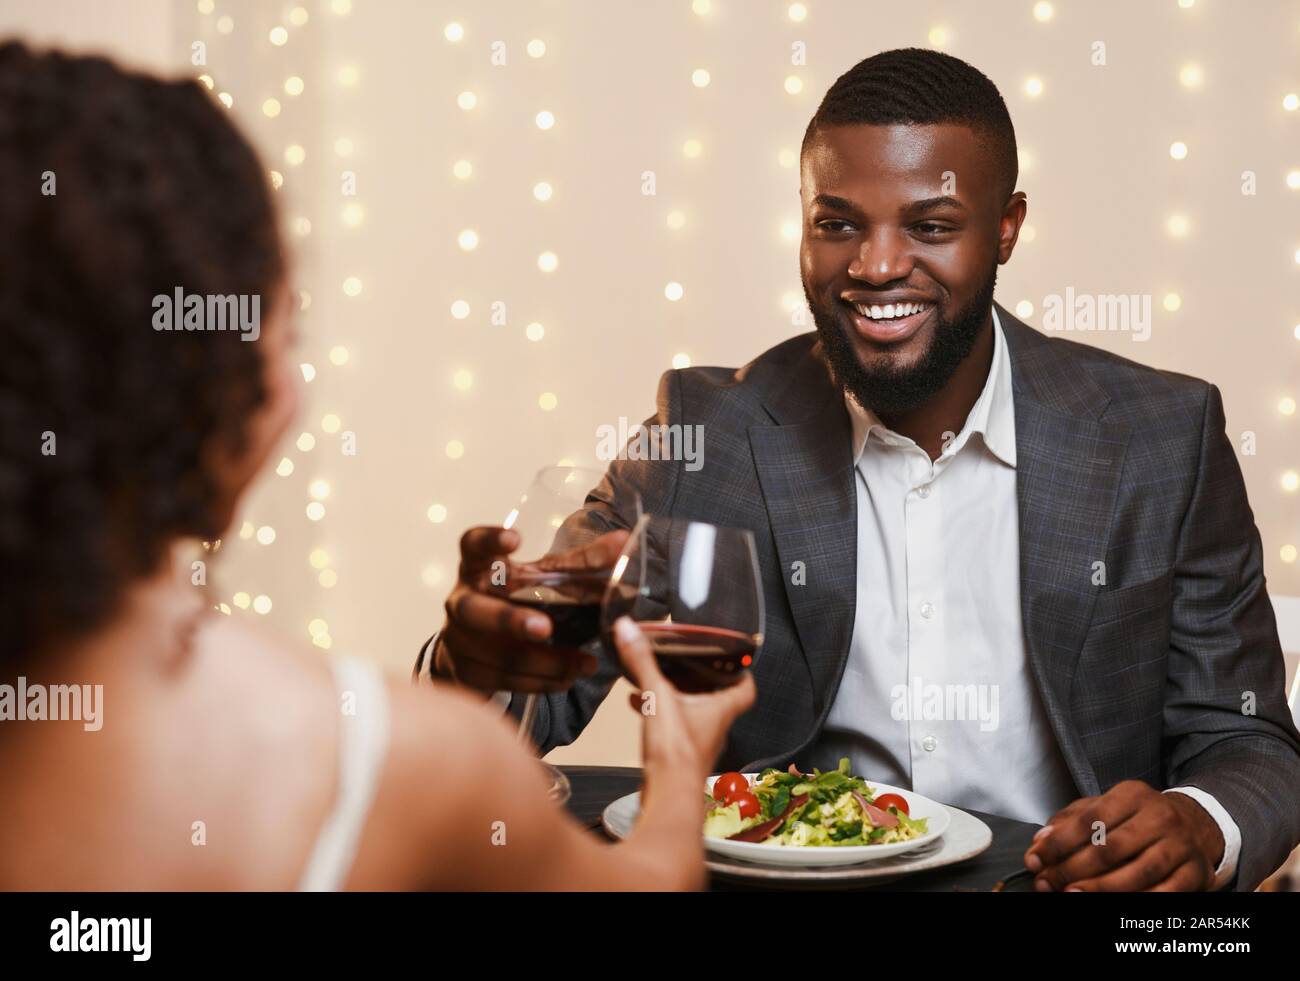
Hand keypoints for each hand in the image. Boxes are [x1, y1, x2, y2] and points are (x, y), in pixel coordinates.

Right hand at [434, 526, 629, 693]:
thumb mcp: (543, 578)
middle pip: (473, 610)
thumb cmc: (515, 600)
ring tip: (584, 664)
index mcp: (479, 567)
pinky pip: (503, 680)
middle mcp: (461, 601)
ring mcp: (459, 639)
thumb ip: (582, 562)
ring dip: (544, 662)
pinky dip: (539, 682)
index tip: (515, 539)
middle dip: (510, 621)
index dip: (490, 540)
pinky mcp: (466, 673)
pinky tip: (567, 679)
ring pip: (497, 654)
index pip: (473, 545)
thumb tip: (623, 542)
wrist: (475, 645)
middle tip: (545, 628)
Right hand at [610, 616, 756, 780]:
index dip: (743, 672)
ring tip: (655, 681)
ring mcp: (699, 744)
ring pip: (693, 714)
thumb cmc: (675, 748)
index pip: (746, 689)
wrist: (667, 795)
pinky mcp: (680, 757)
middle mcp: (715, 726)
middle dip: (702, 680)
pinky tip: (637, 706)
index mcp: (721, 708)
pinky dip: (659, 715)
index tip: (734, 659)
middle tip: (687, 663)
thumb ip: (642, 662)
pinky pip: (673, 729)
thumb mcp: (657, 695)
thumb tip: (627, 626)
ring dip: (677, 698)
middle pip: (717, 698)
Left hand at [1023, 780, 1224, 891]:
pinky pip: (1164, 893)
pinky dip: (1136, 900)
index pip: (1089, 820)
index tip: (1036, 859)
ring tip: (1072, 894)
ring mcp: (1180, 845)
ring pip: (1136, 873)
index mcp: (1132, 795)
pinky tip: (1112, 903)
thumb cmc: (1136, 819)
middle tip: (1049, 883)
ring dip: (1100, 889)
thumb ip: (1068, 822)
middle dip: (1073, 869)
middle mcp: (1160, 816)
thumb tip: (1040, 843)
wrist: (1194, 826)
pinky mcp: (1195, 871)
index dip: (1059, 843)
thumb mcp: (1104, 808)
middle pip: (1110, 849)